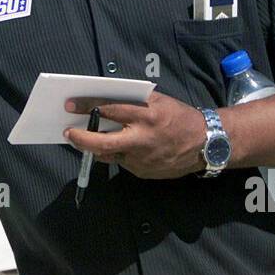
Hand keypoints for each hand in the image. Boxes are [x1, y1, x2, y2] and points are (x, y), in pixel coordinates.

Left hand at [63, 91, 207, 178]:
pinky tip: (115, 146)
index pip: (110, 110)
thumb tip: (106, 101)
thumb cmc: (180, 117)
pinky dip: (116, 153)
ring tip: (85, 138)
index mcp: (146, 116)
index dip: (88, 107)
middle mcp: (142, 140)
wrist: (206, 144)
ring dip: (95, 146)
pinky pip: (122, 162)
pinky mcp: (142, 172)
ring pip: (108, 155)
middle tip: (68, 132)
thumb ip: (134, 102)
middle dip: (81, 138)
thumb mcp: (159, 101)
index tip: (71, 105)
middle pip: (102, 142)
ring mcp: (141, 159)